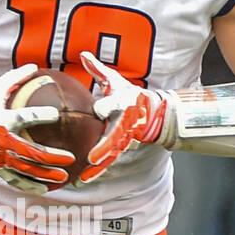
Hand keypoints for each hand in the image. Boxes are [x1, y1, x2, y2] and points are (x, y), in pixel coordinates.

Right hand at [0, 64, 75, 191]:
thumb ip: (15, 78)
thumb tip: (34, 65)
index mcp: (1, 120)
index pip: (24, 118)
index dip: (41, 115)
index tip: (56, 114)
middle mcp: (0, 142)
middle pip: (31, 152)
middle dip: (53, 157)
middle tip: (72, 157)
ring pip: (26, 170)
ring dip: (47, 175)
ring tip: (65, 177)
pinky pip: (15, 180)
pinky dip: (31, 185)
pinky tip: (45, 189)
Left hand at [78, 52, 168, 184]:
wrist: (152, 113)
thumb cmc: (129, 95)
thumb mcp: (115, 81)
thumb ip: (98, 70)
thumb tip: (83, 54)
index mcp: (122, 104)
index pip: (114, 105)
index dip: (107, 107)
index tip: (99, 110)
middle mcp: (123, 124)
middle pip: (113, 137)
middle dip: (103, 147)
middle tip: (91, 157)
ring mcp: (123, 139)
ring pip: (110, 155)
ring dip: (97, 168)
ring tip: (83, 178)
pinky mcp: (119, 148)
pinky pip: (107, 161)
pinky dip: (96, 172)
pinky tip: (82, 180)